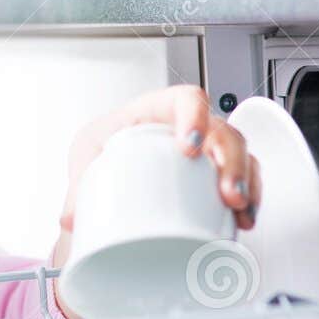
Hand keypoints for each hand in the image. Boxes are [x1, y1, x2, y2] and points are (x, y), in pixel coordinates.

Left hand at [52, 85, 260, 318]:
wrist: (109, 156)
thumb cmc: (103, 141)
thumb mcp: (86, 154)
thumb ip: (77, 185)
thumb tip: (69, 218)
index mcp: (158, 109)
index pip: (187, 98)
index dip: (195, 117)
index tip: (191, 146)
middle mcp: (191, 125)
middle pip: (224, 131)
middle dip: (231, 162)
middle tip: (227, 193)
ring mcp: (209, 149)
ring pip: (241, 155)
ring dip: (248, 183)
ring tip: (241, 212)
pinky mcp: (216, 174)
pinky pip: (244, 178)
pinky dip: (248, 199)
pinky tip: (243, 220)